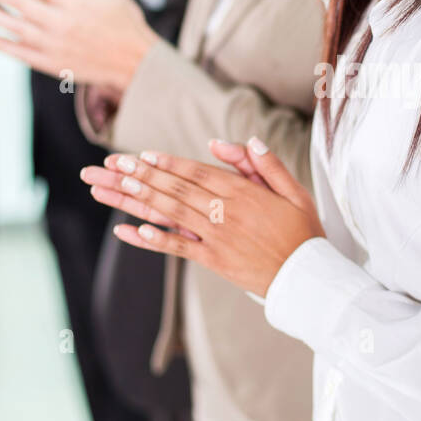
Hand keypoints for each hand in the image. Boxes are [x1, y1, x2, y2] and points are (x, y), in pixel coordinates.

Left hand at [80, 138, 323, 297]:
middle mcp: (225, 212)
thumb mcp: (295, 192)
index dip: (169, 163)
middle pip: (177, 189)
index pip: (199, 173)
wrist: (306, 278)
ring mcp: (217, 237)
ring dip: (140, 198)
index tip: (144, 155)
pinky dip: (154, 239)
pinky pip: (179, 247)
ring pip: (172, 213)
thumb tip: (248, 141)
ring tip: (114, 186)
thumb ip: (268, 166)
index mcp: (244, 193)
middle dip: (143, 175)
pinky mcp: (214, 260)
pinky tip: (131, 230)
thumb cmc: (302, 233)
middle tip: (115, 165)